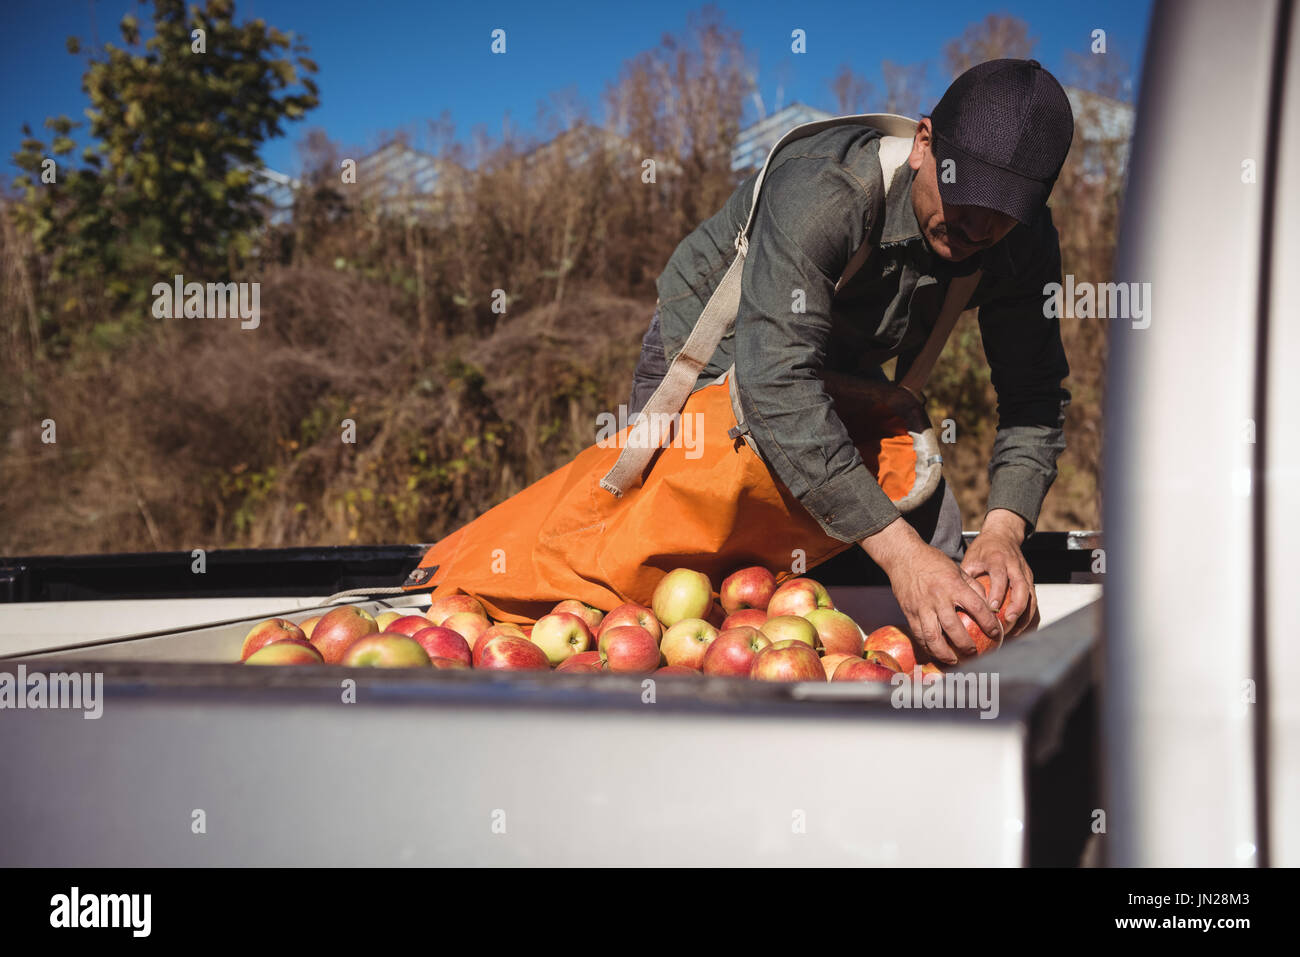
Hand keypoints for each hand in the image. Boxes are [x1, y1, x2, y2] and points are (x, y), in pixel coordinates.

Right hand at [861, 517, 1001, 664]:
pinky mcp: (909, 613)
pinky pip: (919, 635)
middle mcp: (937, 598)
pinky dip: (928, 647)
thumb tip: (989, 605)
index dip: (988, 623)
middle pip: (954, 628)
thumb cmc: (933, 561)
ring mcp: (921, 607)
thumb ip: (973, 587)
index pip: (976, 607)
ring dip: (945, 653)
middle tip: (975, 653)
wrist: (903, 556)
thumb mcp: (957, 569)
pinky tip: (937, 653)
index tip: (996, 633)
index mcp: (953, 585)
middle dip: (966, 645)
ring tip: (955, 661)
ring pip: (933, 637)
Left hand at [961, 508, 1036, 637]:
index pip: (1000, 576)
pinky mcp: (1031, 580)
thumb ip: (967, 577)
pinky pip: (1033, 600)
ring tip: (1013, 631)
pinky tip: (1020, 629)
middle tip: (1008, 622)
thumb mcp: (971, 558)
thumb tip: (956, 601)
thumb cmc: (984, 549)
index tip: (992, 608)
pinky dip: (1028, 616)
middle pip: (1021, 587)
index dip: (998, 592)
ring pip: (1031, 596)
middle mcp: (1015, 566)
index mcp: (998, 559)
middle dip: (1017, 606)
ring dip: (1024, 615)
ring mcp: (1025, 573)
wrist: (1004, 535)